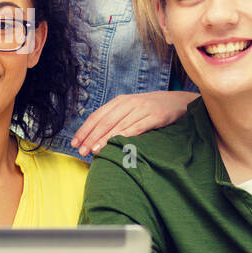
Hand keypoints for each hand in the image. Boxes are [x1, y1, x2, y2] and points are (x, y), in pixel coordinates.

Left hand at [71, 90, 196, 156]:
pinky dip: (126, 135)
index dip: (85, 130)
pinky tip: (116, 144)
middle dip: (91, 137)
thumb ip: (114, 118)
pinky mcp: (155, 116)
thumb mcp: (130, 109)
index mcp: (119, 101)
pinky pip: (138, 127)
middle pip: (105, 121)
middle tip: (81, 151)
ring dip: (105, 139)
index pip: (97, 116)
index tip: (75, 143)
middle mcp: (128, 103)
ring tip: (94, 150)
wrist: (177, 101)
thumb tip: (93, 136)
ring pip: (119, 125)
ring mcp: (142, 109)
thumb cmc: (149, 109)